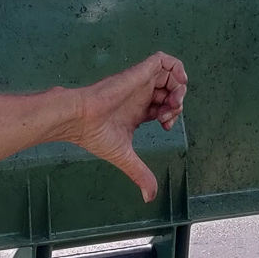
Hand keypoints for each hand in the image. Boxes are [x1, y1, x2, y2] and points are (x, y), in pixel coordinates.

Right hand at [66, 53, 187, 199]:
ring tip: (174, 100)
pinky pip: (163, 60)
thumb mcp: (125, 156)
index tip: (166, 126)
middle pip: (168, 90)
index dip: (171, 114)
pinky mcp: (138, 73)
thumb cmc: (95, 135)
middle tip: (171, 113)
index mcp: (137, 111)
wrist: (79, 119)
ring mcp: (140, 83)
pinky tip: (177, 82)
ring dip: (179, 86)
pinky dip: (175, 67)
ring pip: (169, 74)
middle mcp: (140, 95)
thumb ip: (140, 174)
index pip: (162, 106)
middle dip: (177, 101)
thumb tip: (150, 198)